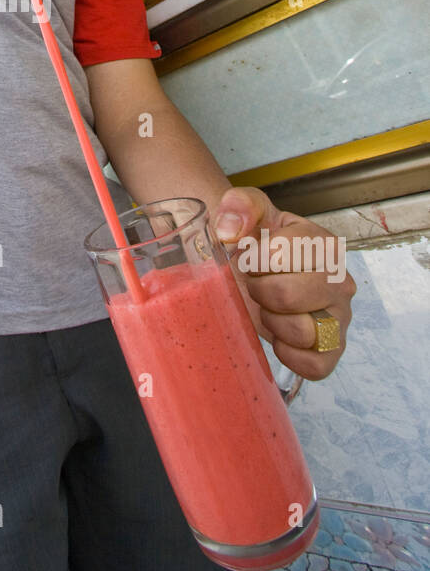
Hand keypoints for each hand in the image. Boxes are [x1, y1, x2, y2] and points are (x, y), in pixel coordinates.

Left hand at [212, 186, 356, 382]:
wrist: (253, 268)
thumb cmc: (255, 241)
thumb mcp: (247, 210)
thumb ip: (239, 205)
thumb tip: (230, 231)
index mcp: (323, 244)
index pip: (278, 255)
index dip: (253, 260)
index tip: (251, 258)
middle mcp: (340, 281)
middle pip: (288, 295)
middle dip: (259, 290)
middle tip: (257, 285)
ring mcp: (340, 317)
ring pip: (304, 332)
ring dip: (273, 322)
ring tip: (268, 308)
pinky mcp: (332, 350)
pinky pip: (317, 365)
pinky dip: (290, 355)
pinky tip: (277, 337)